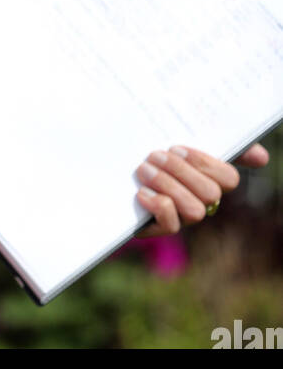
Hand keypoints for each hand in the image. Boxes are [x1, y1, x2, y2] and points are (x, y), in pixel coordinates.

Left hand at [134, 142, 269, 236]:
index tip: (179, 147)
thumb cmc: (148, 156)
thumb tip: (261, 155)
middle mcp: (198, 200)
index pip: (228, 178)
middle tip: (154, 156)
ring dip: (168, 185)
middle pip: (210, 193)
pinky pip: (172, 225)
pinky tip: (141, 192)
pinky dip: (158, 205)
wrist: (108, 174)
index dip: (206, 163)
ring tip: (143, 169)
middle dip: (180, 171)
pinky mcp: (159, 228)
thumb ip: (212, 140)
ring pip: (195, 210)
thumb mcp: (175, 143)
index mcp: (205, 177)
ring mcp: (181, 216)